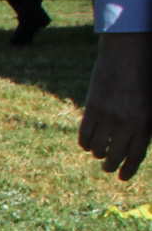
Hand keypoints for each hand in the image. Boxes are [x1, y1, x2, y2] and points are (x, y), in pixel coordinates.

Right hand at [80, 33, 151, 179]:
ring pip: (97, 147)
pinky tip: (87, 145)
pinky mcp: (92, 109)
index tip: (122, 177)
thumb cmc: (146, 76)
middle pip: (114, 155)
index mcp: (145, 123)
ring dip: (97, 153)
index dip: (127, 170)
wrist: (128, 53)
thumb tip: (137, 143)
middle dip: (110, 165)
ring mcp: (107, 117)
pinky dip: (85, 143)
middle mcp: (126, 123)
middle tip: (108, 168)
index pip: (135, 156)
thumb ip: (146, 125)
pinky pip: (85, 134)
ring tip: (98, 154)